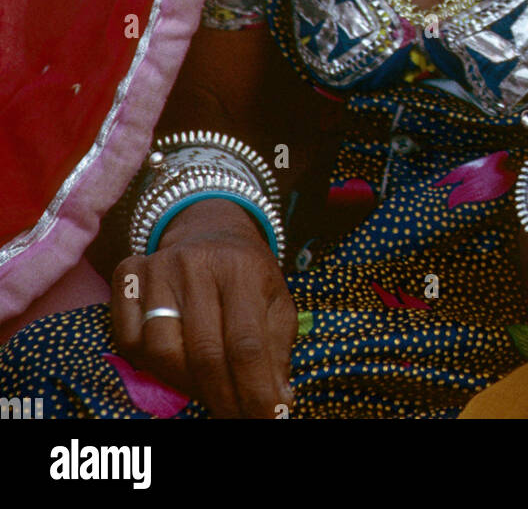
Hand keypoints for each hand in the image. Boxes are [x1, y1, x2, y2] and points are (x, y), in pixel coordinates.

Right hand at [112, 199, 296, 418]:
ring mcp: (158, 267)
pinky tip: (176, 365)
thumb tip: (278, 401)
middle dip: (222, 397)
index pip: (246, 343)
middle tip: (236, 416)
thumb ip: (278, 350)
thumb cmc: (248, 276)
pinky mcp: (128, 275)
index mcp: (241, 268)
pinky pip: (129, 340)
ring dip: (186, 385)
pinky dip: (149, 365)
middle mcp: (196, 263)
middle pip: (203, 352)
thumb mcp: (275, 301)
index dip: (254, 390)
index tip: (266, 418)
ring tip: (208, 390)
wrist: (211, 231)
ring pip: (161, 350)